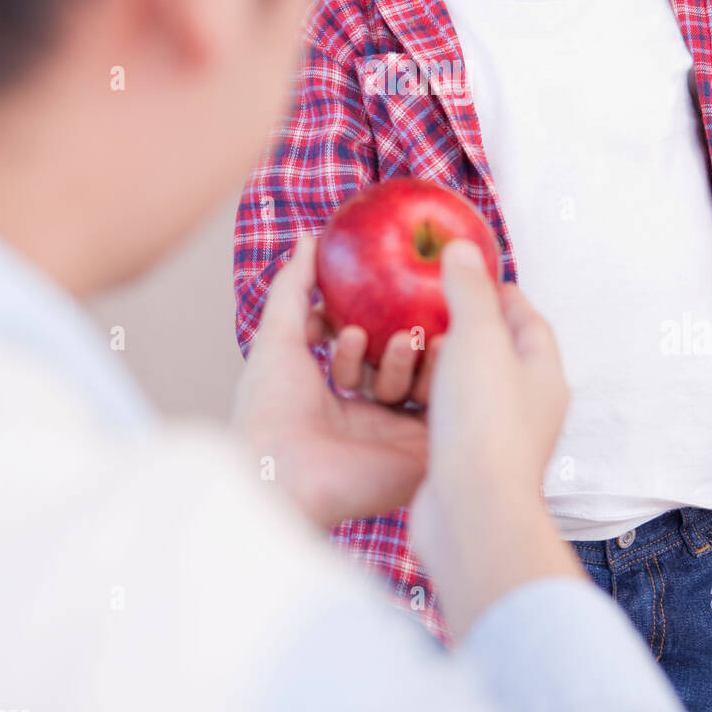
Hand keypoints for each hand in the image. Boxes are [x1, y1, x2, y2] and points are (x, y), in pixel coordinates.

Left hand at [231, 235, 428, 527]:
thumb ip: (294, 287)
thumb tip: (309, 237)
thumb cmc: (269, 409)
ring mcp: (397, 439)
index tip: (368, 296)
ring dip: (414, 353)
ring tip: (401, 338)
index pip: (365, 350)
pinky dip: (439, 374)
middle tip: (399, 314)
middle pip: (401, 364)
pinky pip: (442, 407)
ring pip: (424, 382)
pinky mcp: (421, 453)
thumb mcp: (278, 337)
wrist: (282, 473)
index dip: (365, 321)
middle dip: (401, 333)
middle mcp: (370, 421)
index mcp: (336, 400)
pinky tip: (433, 348)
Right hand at [409, 239, 583, 639]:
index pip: (529, 320)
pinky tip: (400, 392)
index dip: (505, 294)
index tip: (477, 275)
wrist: (471, 511)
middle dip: (476, 328)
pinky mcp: (468, 463)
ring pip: (474, 388)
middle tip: (438, 305)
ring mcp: (500, 439)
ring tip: (414, 343)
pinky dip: (428, 398)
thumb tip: (461, 247)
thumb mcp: (477, 338)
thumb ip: (469, 290)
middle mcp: (530, 408)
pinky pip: (449, 417)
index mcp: (544, 375)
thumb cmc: (483, 420)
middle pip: (504, 355)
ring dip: (447, 365)